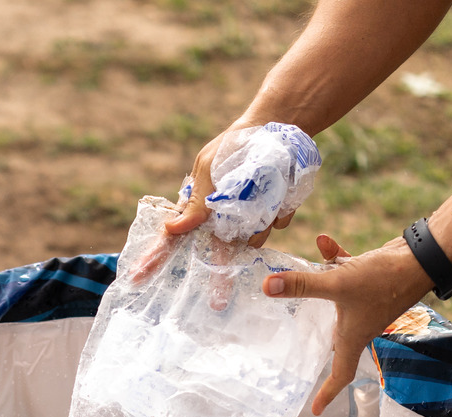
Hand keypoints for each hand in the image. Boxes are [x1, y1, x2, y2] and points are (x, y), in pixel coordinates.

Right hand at [164, 127, 295, 246]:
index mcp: (206, 203)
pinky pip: (279, 222)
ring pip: (255, 235)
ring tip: (265, 209)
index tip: (181, 256)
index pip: (192, 231)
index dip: (189, 244)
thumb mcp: (208, 169)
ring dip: (260, 227)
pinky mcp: (278, 208)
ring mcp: (254, 212)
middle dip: (232, 239)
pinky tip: (282, 199)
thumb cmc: (232, 145)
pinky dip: (281, 214)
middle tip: (239, 227)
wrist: (272, 125)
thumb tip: (170, 229)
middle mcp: (229, 212)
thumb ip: (196, 202)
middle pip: (226, 240)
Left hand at [261, 233, 433, 415]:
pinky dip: (332, 259)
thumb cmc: (384, 280)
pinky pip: (344, 273)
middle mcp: (359, 324)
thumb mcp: (337, 284)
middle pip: (332, 339)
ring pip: (333, 298)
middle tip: (294, 343)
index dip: (326, 394)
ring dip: (316, 284)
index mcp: (353, 336)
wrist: (423, 257)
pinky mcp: (369, 281)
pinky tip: (323, 241)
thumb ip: (302, 286)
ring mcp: (365, 303)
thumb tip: (267, 287)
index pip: (338, 374)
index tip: (314, 410)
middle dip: (313, 339)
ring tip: (294, 277)